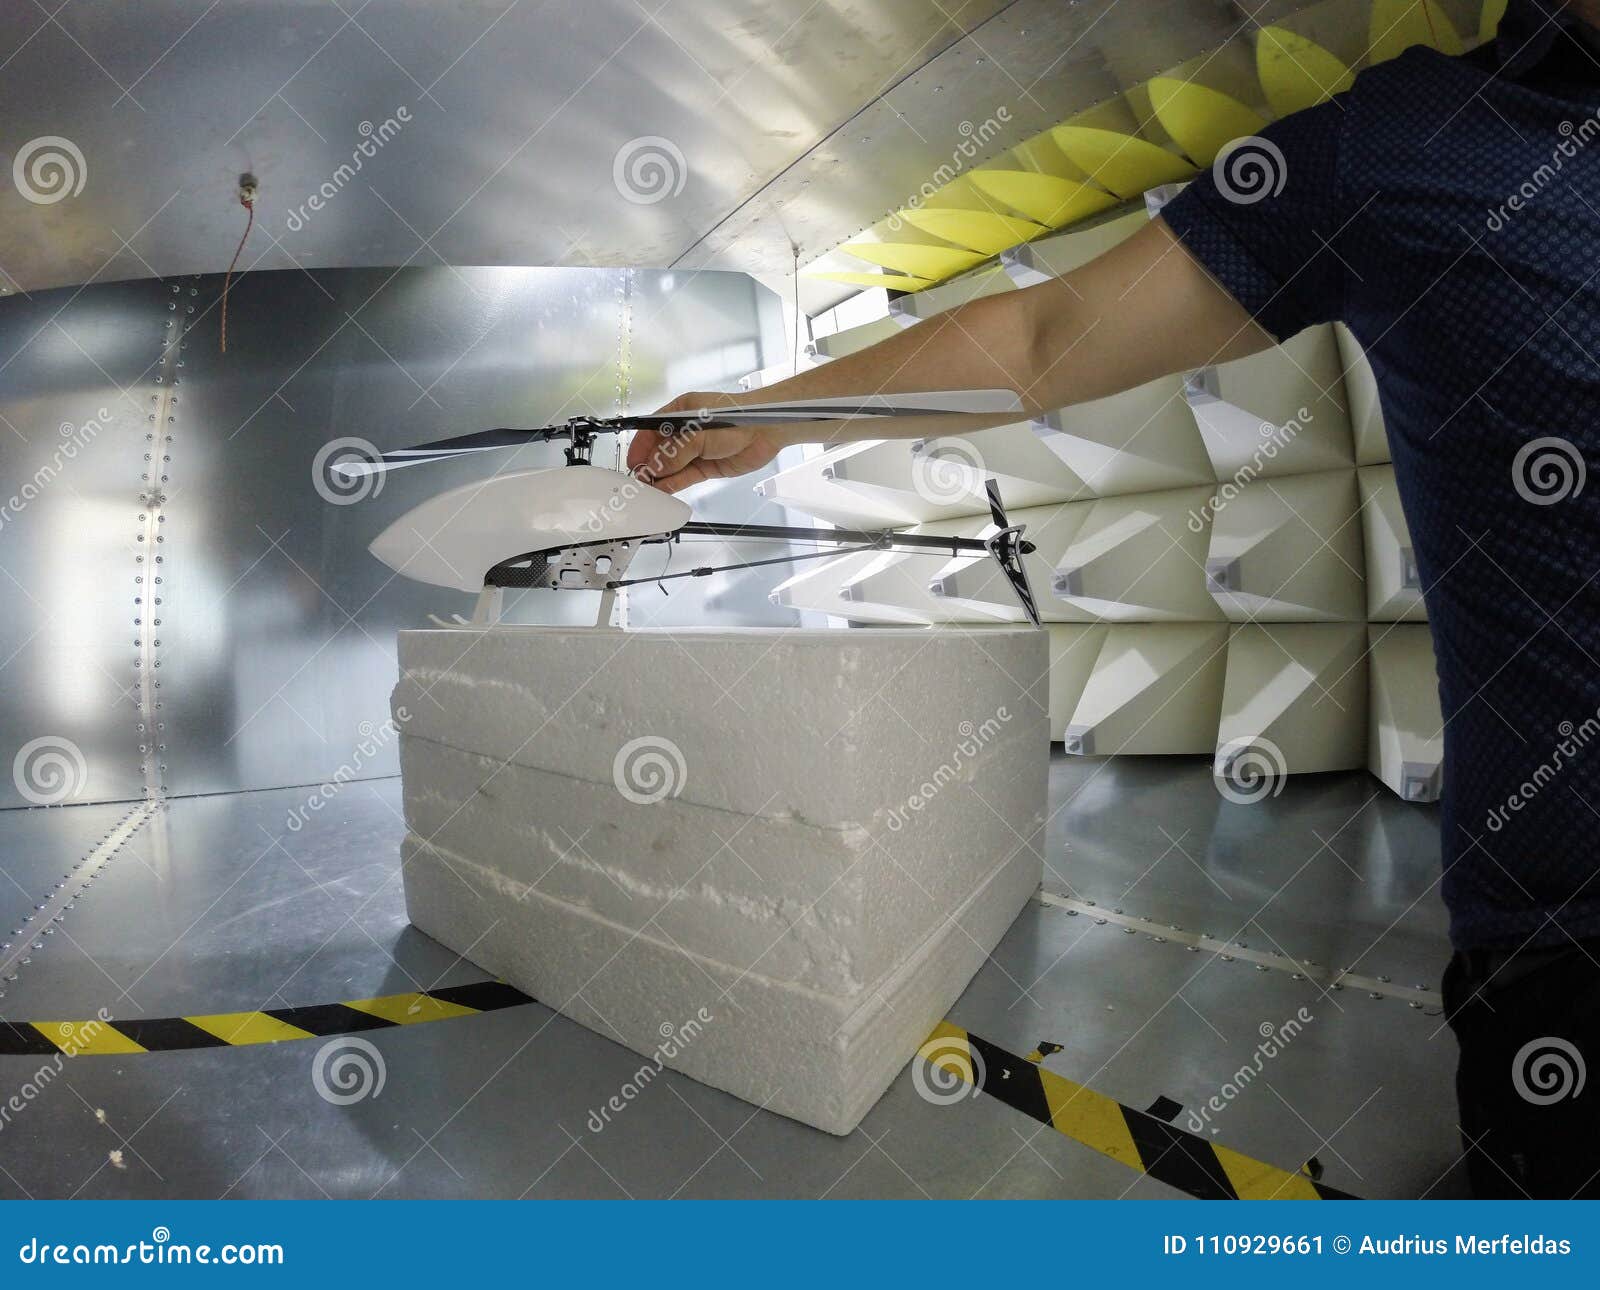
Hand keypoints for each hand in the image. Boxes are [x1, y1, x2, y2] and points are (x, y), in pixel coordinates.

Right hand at [625, 391, 785, 494]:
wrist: (768, 430)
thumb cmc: (736, 419)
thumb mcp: (700, 433)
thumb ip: (676, 453)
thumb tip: (654, 468)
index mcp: (680, 411)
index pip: (651, 430)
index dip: (640, 447)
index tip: (633, 462)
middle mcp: (685, 431)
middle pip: (659, 451)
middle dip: (648, 466)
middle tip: (638, 482)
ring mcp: (695, 450)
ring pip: (671, 466)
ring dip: (659, 478)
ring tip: (647, 491)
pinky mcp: (706, 466)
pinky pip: (684, 476)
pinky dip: (673, 484)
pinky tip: (662, 491)